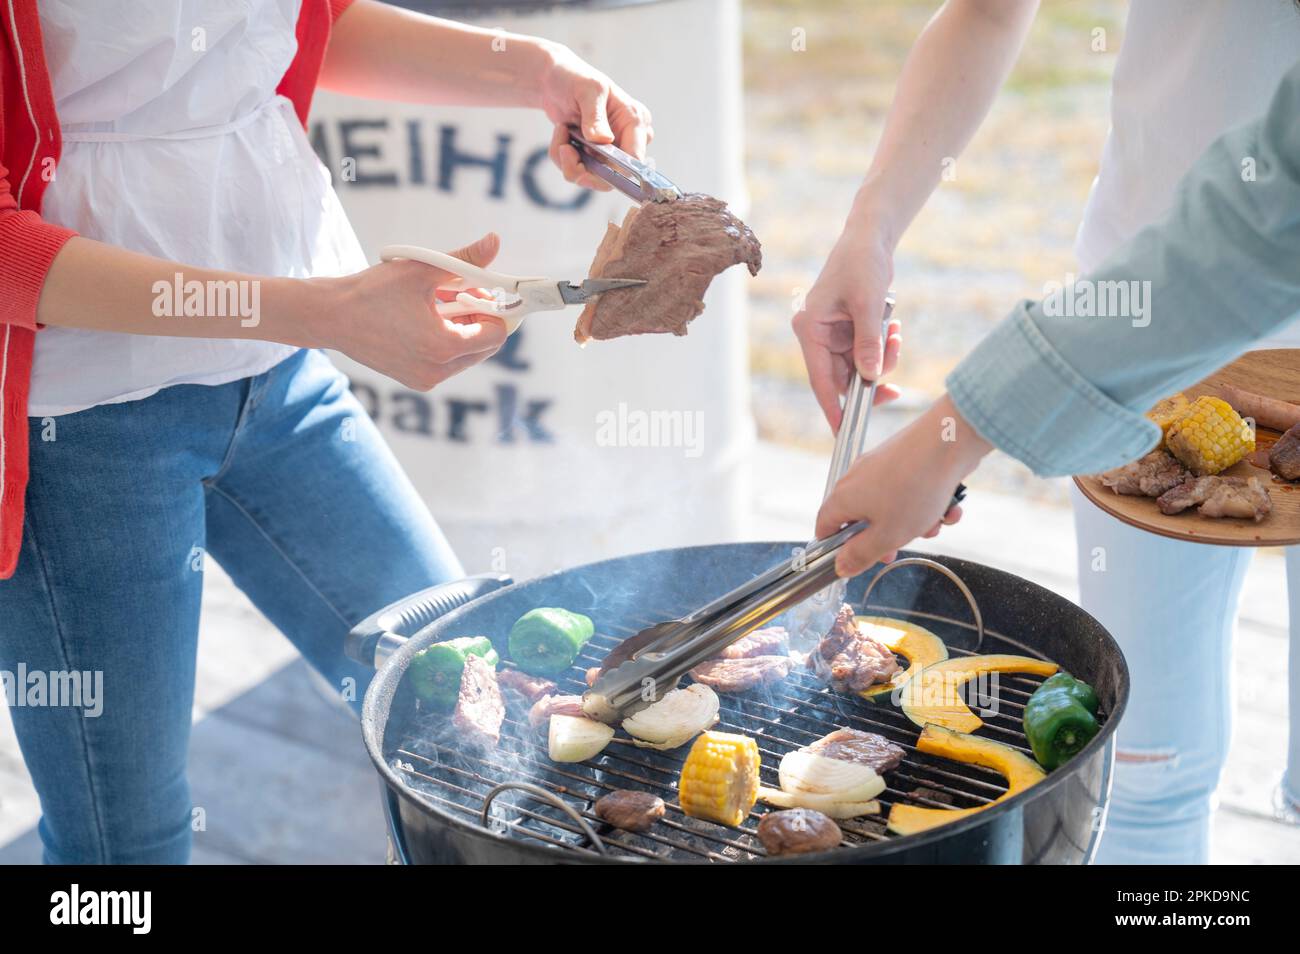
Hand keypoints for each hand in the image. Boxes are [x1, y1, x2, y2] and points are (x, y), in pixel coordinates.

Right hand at [325, 233, 507, 390]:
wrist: (331, 316)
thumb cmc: (373, 291)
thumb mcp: (423, 270)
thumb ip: (464, 259)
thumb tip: (494, 242)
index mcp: (443, 347)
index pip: (495, 335)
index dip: (492, 309)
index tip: (475, 289)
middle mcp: (437, 371)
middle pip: (484, 347)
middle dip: (477, 319)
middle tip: (455, 294)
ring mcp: (425, 380)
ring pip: (466, 356)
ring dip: (461, 329)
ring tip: (434, 305)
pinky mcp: (415, 381)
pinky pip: (446, 363)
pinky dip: (444, 342)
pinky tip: (422, 320)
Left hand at [539, 44, 653, 189]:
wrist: (554, 81)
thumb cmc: (575, 78)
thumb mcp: (587, 90)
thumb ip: (595, 116)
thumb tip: (604, 140)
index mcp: (635, 120)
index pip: (635, 158)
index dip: (615, 169)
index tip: (587, 165)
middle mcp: (628, 139)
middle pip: (614, 176)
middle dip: (584, 169)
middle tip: (563, 149)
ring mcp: (611, 151)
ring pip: (594, 178)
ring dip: (569, 162)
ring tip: (561, 133)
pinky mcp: (594, 157)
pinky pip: (580, 172)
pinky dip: (563, 158)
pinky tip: (561, 134)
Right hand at [793, 223, 899, 429]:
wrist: (870, 239)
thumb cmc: (862, 264)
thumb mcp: (868, 304)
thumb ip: (868, 342)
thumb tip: (871, 377)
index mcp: (810, 330)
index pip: (820, 380)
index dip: (833, 408)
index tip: (844, 432)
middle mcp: (817, 336)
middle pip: (842, 378)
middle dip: (870, 380)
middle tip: (895, 389)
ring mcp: (833, 336)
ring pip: (858, 368)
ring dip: (882, 360)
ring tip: (896, 335)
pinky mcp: (848, 332)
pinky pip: (867, 354)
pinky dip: (883, 348)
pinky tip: (893, 329)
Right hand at [815, 394, 991, 576]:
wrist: (947, 442)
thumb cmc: (915, 488)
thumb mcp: (887, 536)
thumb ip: (861, 555)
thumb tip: (841, 566)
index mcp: (843, 498)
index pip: (824, 527)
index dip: (837, 548)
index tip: (856, 559)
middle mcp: (856, 479)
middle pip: (861, 519)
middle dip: (886, 537)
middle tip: (900, 548)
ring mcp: (879, 466)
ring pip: (890, 506)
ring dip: (912, 522)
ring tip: (934, 523)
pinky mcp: (902, 459)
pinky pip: (908, 489)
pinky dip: (925, 502)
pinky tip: (947, 507)